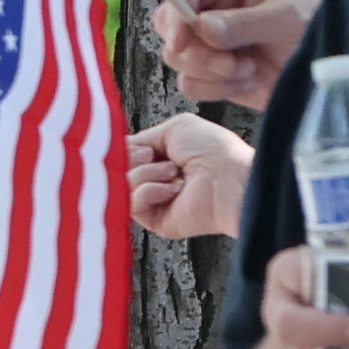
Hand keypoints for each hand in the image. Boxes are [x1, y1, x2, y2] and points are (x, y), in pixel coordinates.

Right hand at [128, 114, 254, 240]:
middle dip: (137, 158)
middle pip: (118, 167)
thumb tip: (120, 149)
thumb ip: (142, 138)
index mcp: (162, 158)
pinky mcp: (155, 220)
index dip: (128, 148)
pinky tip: (172, 191)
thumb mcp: (175, 128)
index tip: (143, 147)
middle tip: (159, 158)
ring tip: (174, 174)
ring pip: (122, 184)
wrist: (230, 177)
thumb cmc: (216, 152)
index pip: (124, 153)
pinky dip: (149, 191)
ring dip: (148, 173)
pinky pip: (131, 204)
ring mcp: (154, 200)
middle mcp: (156, 179)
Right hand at [149, 0, 318, 110]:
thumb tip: (203, 28)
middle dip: (196, 51)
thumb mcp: (285, 19)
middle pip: (170, 26)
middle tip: (230, 63)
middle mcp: (211, 6)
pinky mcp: (209, 71)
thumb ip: (243, 23)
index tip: (181, 40)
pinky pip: (191, 84)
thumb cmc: (314, 30)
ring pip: (178, 58)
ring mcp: (207, 41)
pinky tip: (247, 80)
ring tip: (248, 69)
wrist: (326, 71)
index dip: (176, 13)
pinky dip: (217, 89)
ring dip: (212, 71)